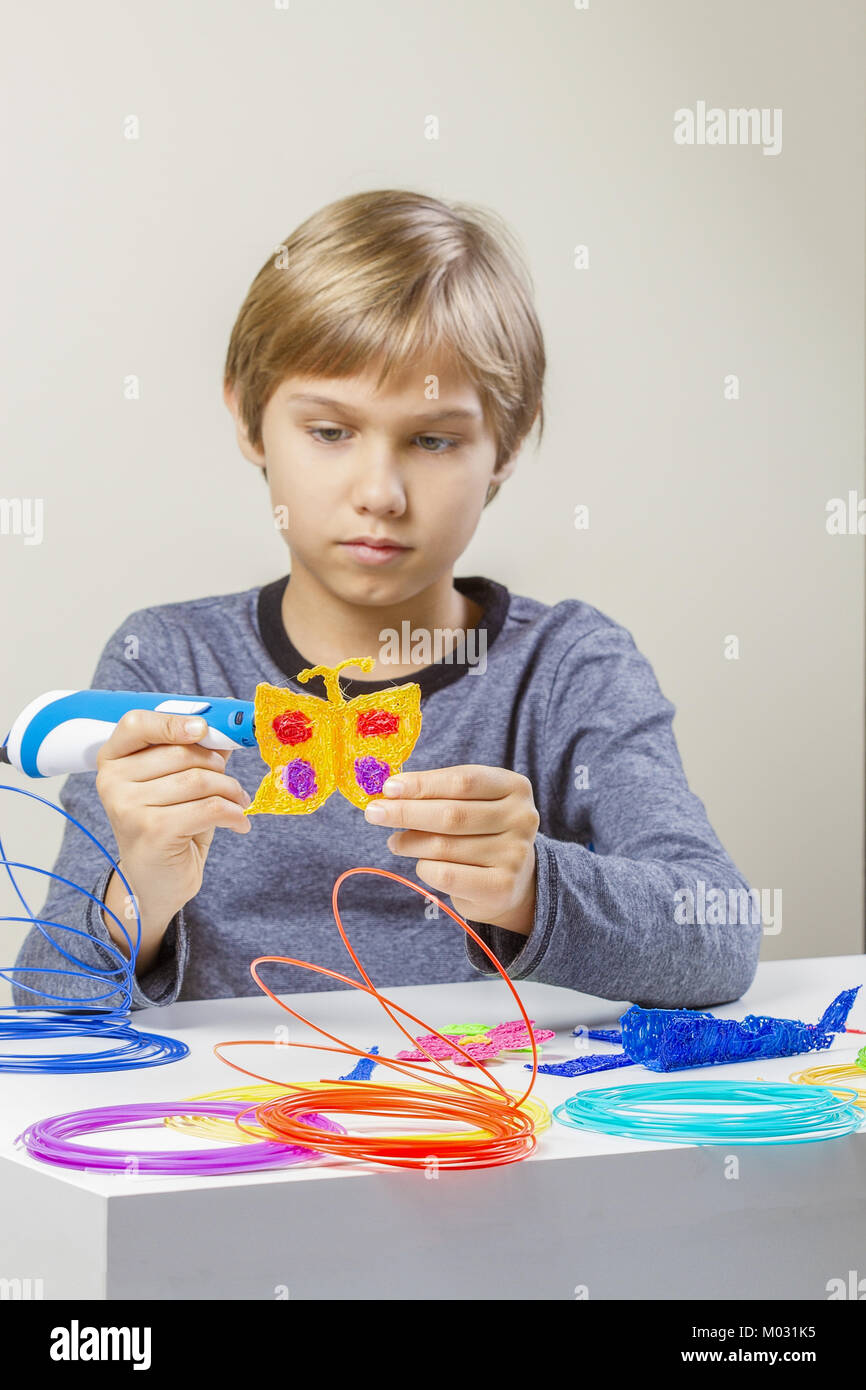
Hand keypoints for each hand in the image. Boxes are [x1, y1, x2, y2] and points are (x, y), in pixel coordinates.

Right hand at [96, 710, 250, 968]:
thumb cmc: (167, 827)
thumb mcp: (176, 785)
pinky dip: (233, 813)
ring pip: (199, 780)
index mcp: (113, 760)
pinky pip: (209, 808)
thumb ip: (193, 754)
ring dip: (230, 791)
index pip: (136, 724)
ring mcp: (129, 807)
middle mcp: (113, 781)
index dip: (173, 722)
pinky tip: (239, 823)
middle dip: (218, 767)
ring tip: (238, 803)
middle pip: (181, 752)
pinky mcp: (153, 830)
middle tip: (234, 785)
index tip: (204, 730)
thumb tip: (226, 730)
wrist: (154, 884)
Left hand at [364, 765, 539, 935]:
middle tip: (374, 812)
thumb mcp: (470, 802)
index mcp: (515, 787)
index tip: (388, 788)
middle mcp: (522, 819)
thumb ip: (438, 793)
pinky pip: (446, 875)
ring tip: (395, 841)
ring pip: (444, 846)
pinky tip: (422, 863)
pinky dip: (424, 868)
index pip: (463, 781)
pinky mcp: (501, 887)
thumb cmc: (480, 831)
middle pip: (452, 814)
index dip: (422, 784)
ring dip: (410, 842)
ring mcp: (515, 855)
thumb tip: (390, 792)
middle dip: (406, 813)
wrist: (510, 881)